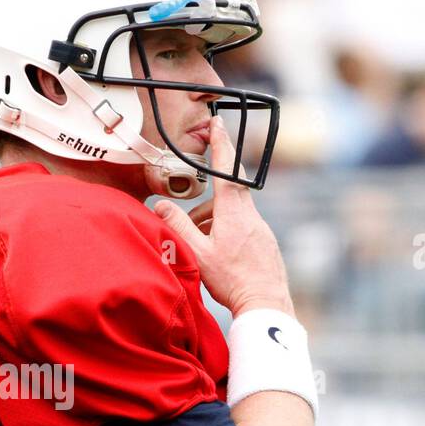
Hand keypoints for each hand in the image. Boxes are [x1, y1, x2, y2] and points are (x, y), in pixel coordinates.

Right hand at [153, 116, 293, 318]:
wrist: (265, 302)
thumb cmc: (232, 279)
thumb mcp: (197, 252)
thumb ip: (178, 225)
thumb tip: (159, 205)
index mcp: (234, 211)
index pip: (226, 167)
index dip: (220, 143)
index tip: (218, 123)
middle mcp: (251, 214)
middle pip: (226, 194)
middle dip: (206, 202)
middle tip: (192, 219)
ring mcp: (260, 228)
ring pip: (232, 213)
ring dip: (213, 222)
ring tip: (200, 246)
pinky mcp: (265, 242)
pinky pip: (242, 227)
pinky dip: (226, 233)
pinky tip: (219, 256)